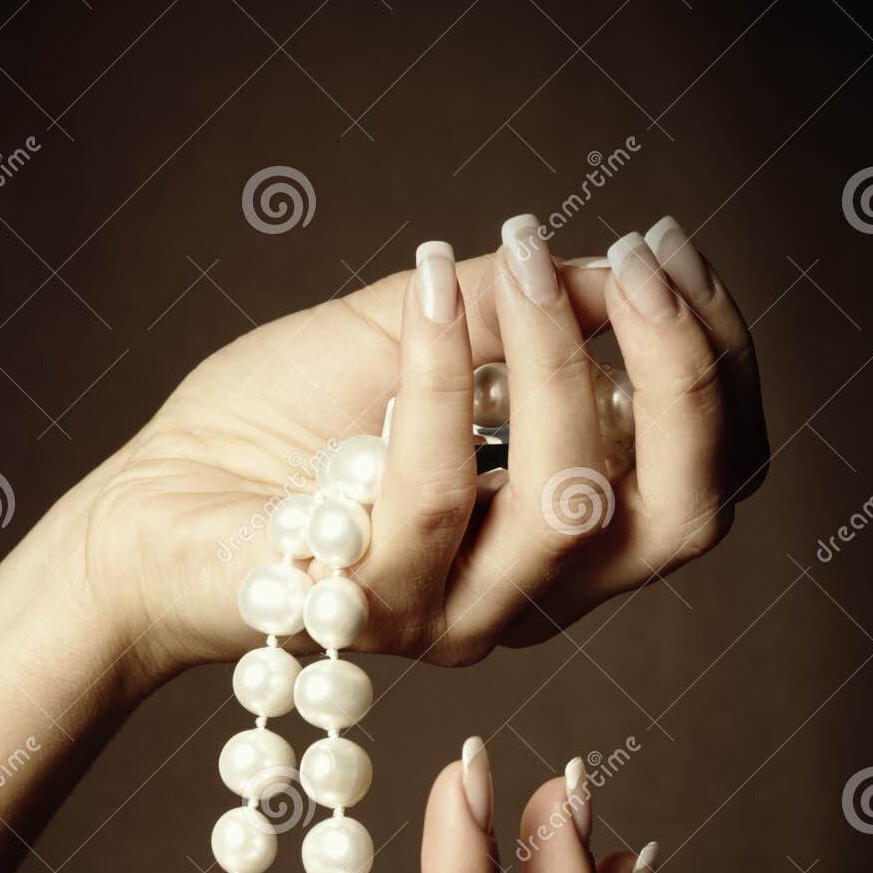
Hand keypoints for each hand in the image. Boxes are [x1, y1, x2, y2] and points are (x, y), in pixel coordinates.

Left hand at [78, 215, 765, 680]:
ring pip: (565, 509)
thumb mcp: (417, 330)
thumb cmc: (285, 421)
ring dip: (556, 360)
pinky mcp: (375, 611)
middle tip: (637, 262)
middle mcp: (534, 593)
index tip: (671, 257)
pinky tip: (420, 291)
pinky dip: (439, 375)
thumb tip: (610, 269)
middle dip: (681, 378)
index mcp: (568, 533)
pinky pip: (434, 496)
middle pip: (680, 519)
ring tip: (515, 259)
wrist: (153, 501)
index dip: (719, 369)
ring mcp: (458, 614)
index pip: (705, 479)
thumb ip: (517, 307)